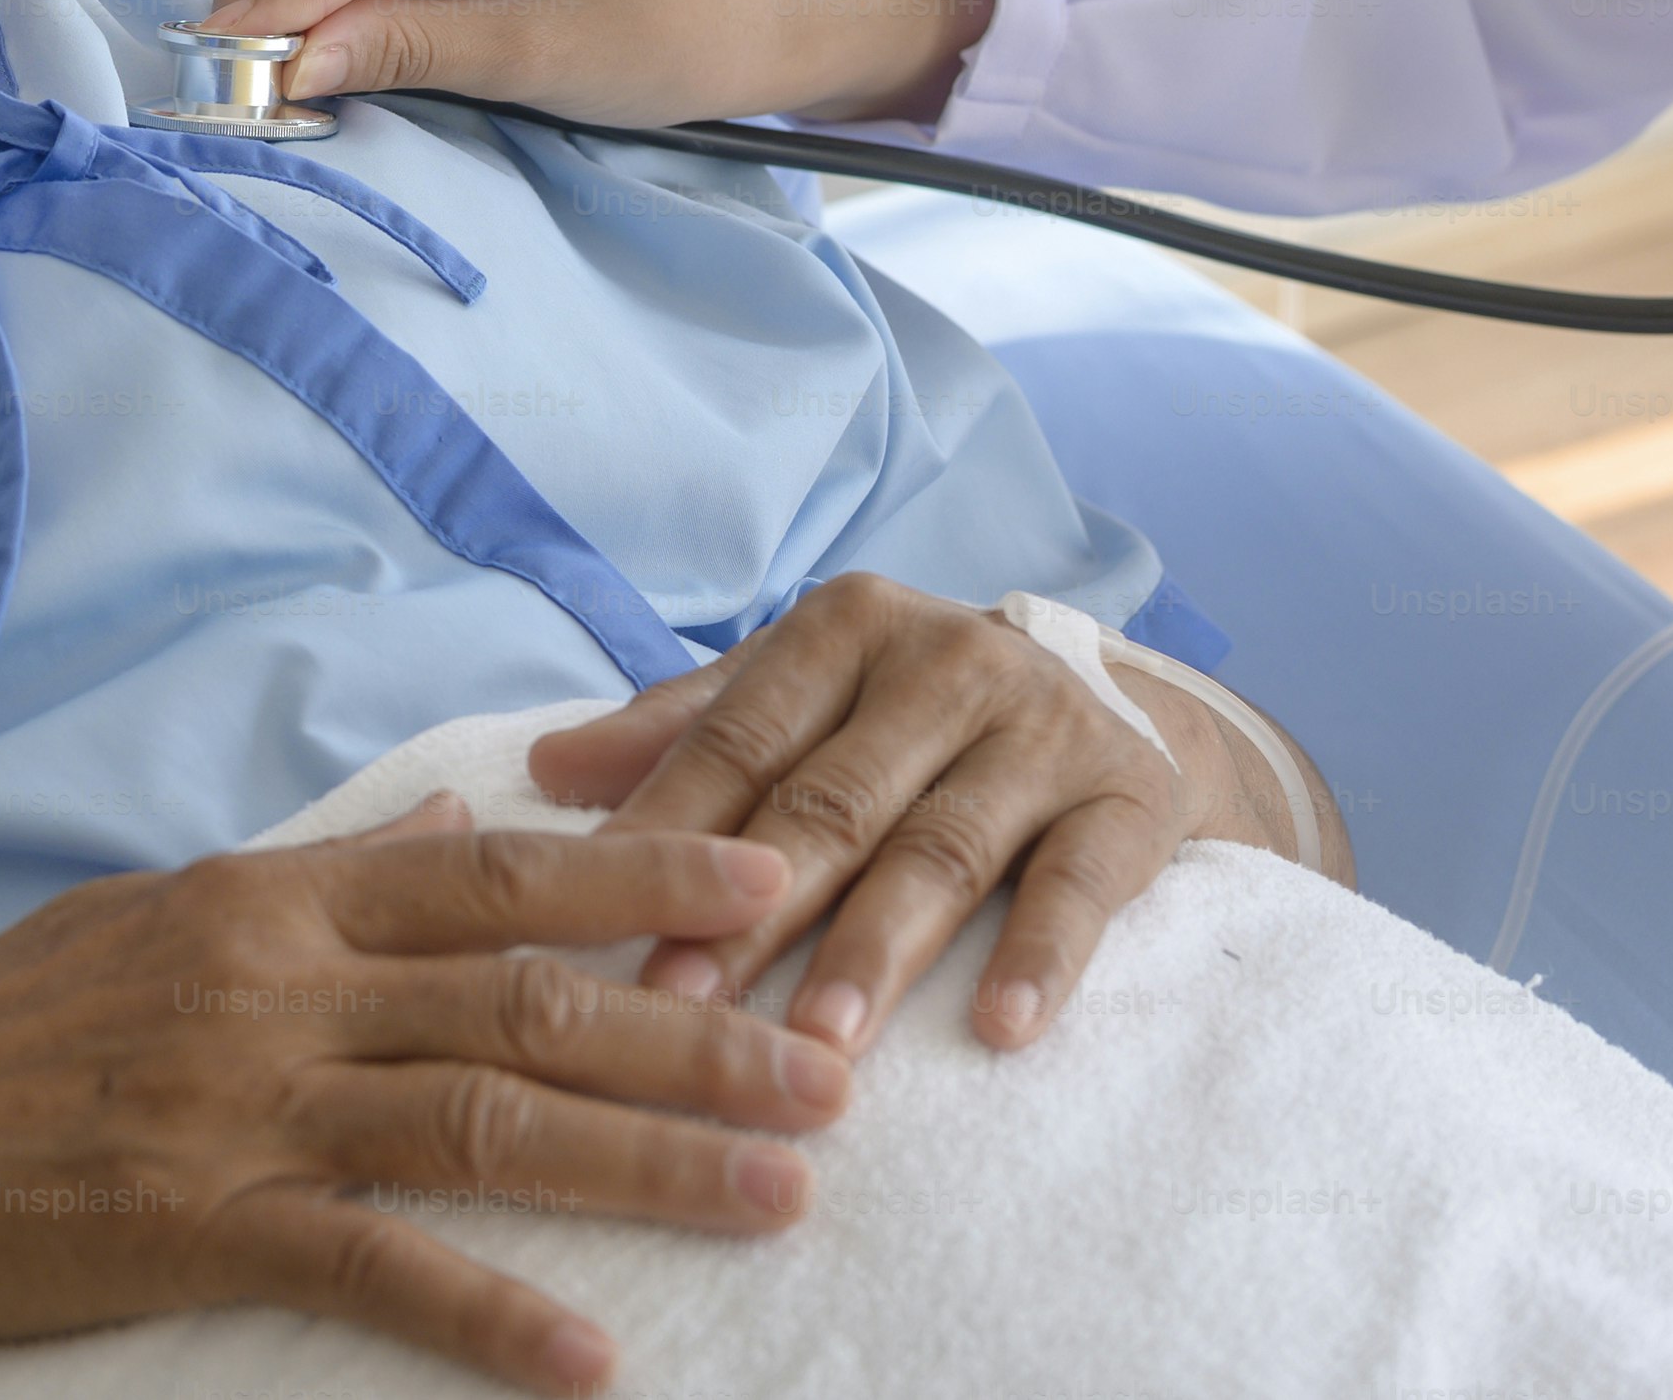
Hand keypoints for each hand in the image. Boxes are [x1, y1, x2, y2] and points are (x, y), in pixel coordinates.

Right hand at [0, 794, 853, 1398]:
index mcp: (262, 898)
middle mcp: (268, 984)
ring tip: (778, 1192)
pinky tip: (588, 1360)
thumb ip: (302, 880)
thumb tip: (439, 831)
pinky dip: (489, 1313)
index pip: (489, 871)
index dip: (641, 866)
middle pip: (524, 1001)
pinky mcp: (196, 1225)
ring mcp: (236, 1105)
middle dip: (696, 1030)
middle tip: (832, 1062)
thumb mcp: (143, 917)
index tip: (772, 868)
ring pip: (483, 1124)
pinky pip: (371, 1268)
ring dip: (646, 1163)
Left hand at [522, 574, 1351, 1063]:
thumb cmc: (910, 711)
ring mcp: (1041, 729)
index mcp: (843, 629)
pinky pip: (1080, 886)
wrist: (1113, 702)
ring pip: (940, 852)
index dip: (667, 837)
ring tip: (817, 1043)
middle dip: (751, 914)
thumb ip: (682, 732)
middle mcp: (944, 662)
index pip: (737, 741)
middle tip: (683, 1008)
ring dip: (876, 953)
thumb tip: (546, 768)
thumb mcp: (802, 696)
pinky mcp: (1127, 798)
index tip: (600, 930)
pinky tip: (998, 1028)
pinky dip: (1040, 957)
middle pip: (828, 805)